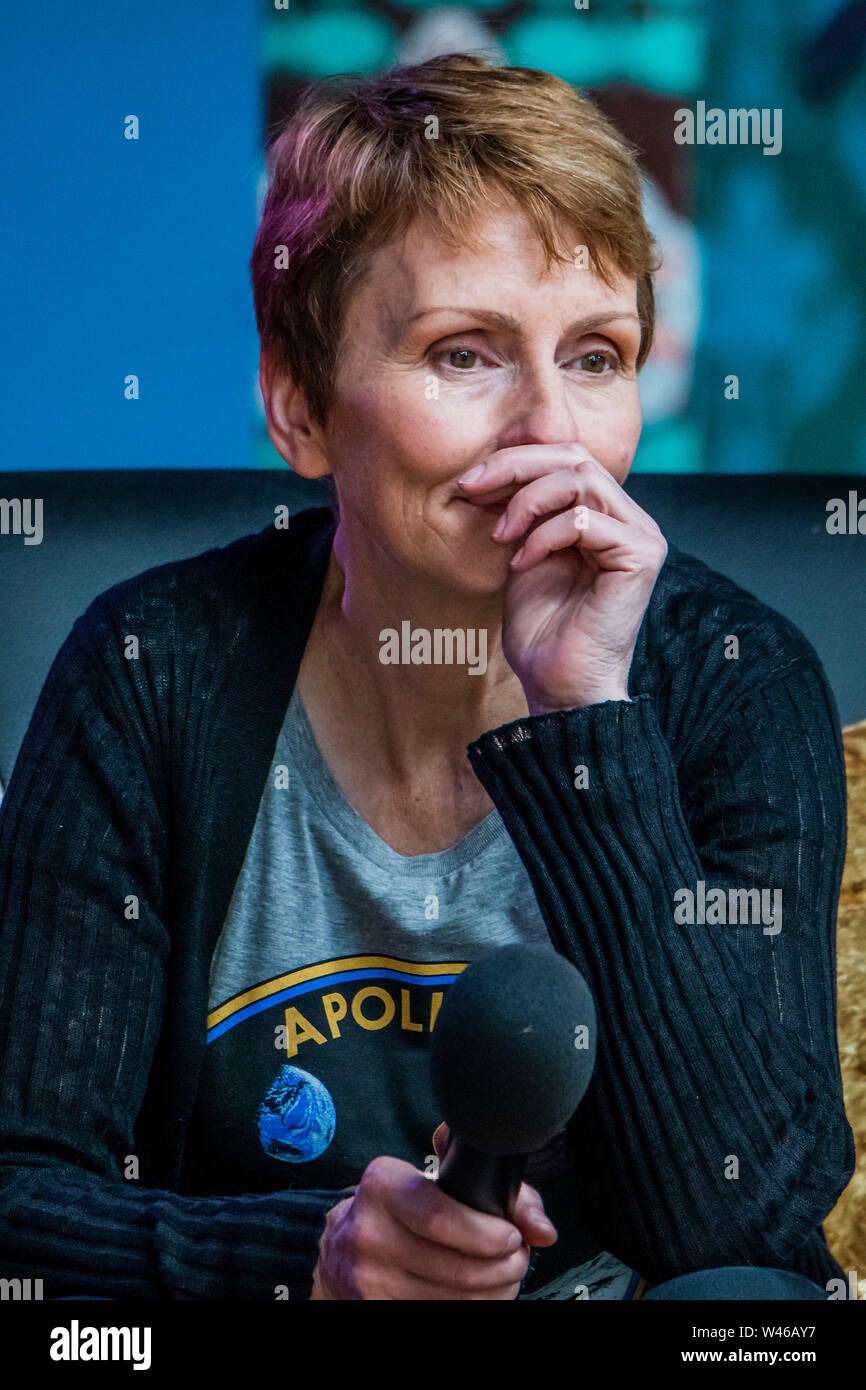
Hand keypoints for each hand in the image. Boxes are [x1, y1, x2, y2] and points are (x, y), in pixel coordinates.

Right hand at [309, 1129, 556, 1299]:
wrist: (344, 1246)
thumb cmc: (404, 1208)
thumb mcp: (439, 1180)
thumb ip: (496, 1189)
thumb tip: (542, 1229)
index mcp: (382, 1185)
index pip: (441, 1217)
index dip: (487, 1234)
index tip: (513, 1237)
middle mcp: (367, 1233)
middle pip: (455, 1268)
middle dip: (503, 1268)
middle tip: (518, 1260)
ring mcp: (367, 1279)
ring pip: (452, 1300)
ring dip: (493, 1292)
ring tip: (503, 1278)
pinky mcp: (372, 1309)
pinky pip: (438, 1314)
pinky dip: (471, 1307)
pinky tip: (478, 1295)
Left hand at [458, 445, 666, 712]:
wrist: (558, 684)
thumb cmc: (541, 628)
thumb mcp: (521, 553)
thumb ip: (522, 510)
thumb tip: (494, 465)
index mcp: (605, 515)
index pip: (567, 459)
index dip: (517, 459)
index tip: (469, 481)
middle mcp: (630, 520)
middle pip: (576, 457)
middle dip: (516, 466)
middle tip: (472, 488)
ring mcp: (641, 536)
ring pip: (583, 479)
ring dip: (528, 501)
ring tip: (501, 535)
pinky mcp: (642, 557)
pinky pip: (586, 520)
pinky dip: (544, 536)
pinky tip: (522, 564)